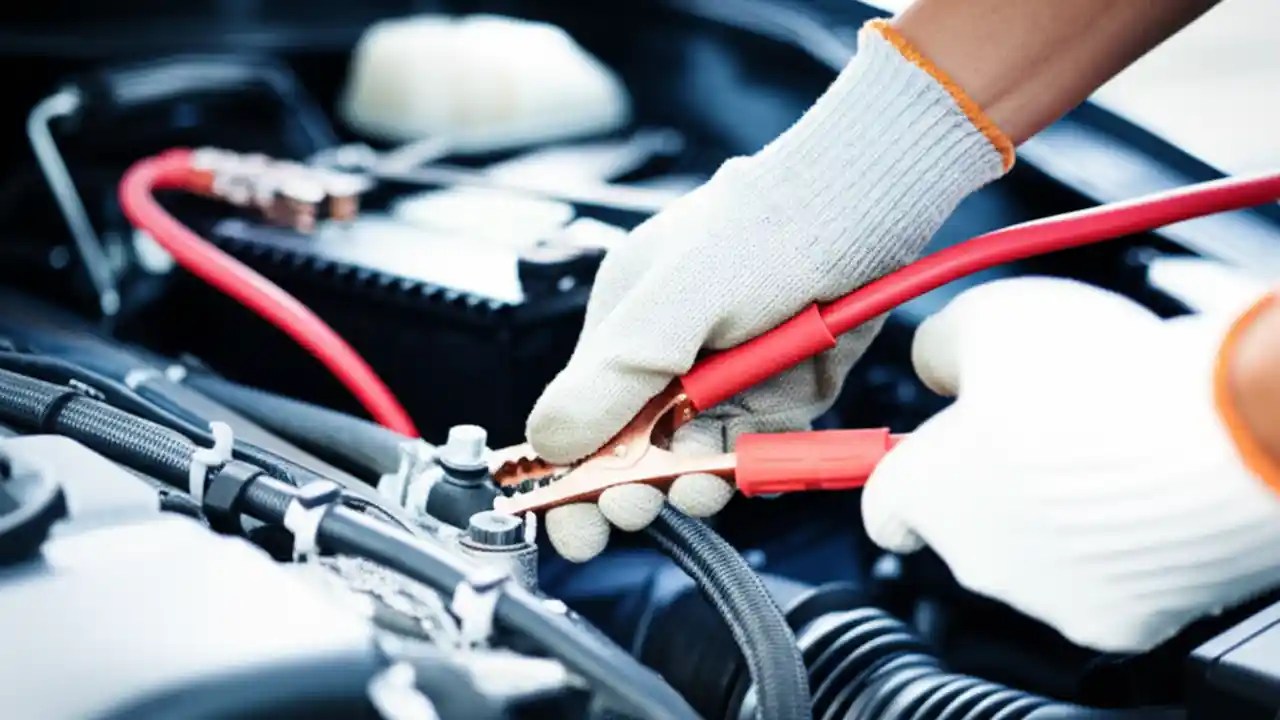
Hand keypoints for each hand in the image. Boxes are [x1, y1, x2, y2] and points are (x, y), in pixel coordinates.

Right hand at [526, 23, 1009, 561]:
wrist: (866, 211)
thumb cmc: (768, 229)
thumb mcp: (676, 303)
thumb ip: (615, 375)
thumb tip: (550, 439)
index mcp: (627, 323)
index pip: (583, 412)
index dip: (572, 471)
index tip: (569, 521)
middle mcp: (673, 354)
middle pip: (636, 443)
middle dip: (629, 484)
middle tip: (631, 508)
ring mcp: (729, 376)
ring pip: (696, 454)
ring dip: (692, 482)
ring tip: (697, 487)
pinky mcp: (782, 393)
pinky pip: (755, 448)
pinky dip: (748, 469)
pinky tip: (746, 474)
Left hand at [862, 277, 1279, 651]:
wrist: (1222, 435)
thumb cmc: (1100, 377)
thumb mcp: (989, 318)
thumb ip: (939, 347)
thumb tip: (936, 366)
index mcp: (923, 492)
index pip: (883, 504)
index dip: (904, 475)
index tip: (922, 462)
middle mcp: (972, 558)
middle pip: (968, 522)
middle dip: (998, 482)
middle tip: (1051, 429)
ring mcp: (1043, 597)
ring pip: (1037, 555)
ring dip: (1059, 514)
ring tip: (1112, 453)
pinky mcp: (1115, 624)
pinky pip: (1105, 582)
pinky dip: (1119, 549)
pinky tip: (1147, 497)